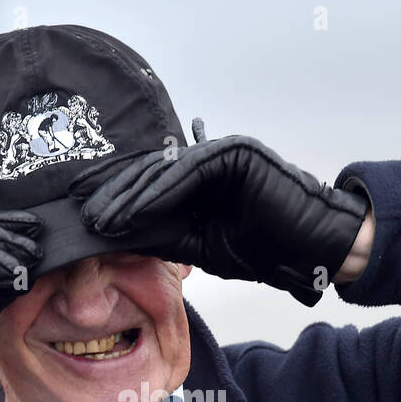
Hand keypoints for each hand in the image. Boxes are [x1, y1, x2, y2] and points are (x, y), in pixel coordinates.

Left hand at [66, 119, 367, 305]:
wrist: (313, 248)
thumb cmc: (266, 250)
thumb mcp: (203, 246)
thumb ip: (166, 235)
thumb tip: (121, 235)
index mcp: (203, 181)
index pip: (153, 186)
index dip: (119, 200)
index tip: (89, 220)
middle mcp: (210, 160)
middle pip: (152, 173)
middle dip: (116, 196)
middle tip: (87, 218)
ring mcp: (223, 151)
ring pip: (166, 170)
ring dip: (132, 196)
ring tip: (105, 218)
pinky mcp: (235, 151)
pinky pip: (188, 171)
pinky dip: (160, 192)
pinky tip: (135, 210)